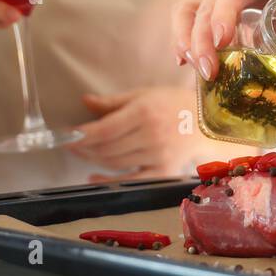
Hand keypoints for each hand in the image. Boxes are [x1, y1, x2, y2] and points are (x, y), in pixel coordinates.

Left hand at [66, 87, 202, 179]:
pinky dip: (109, 180)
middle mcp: (150, 135)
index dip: (81, 136)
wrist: (208, 122)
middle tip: (71, 145)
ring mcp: (157, 155)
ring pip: (114, 163)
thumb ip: (113, 102)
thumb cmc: (174, 104)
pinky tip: (94, 176)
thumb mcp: (144, 95)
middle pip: (106, 148)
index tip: (67, 136)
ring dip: (93, 160)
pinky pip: (130, 180)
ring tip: (83, 154)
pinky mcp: (163, 171)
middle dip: (84, 148)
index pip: (104, 130)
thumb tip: (85, 101)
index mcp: (144, 112)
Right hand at [170, 0, 275, 82]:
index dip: (225, 10)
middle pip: (207, 2)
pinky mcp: (217, 18)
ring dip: (186, 40)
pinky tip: (185, 65)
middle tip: (210, 71)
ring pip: (189, 11)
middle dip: (202, 37)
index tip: (223, 40)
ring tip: (196, 69)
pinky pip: (192, 25)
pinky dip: (186, 43)